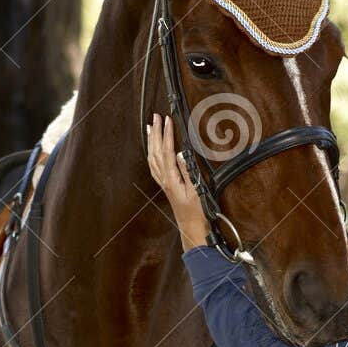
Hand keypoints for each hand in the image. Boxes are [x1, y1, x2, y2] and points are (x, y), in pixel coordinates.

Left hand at [147, 112, 208, 248]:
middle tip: (156, 117)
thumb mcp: (196, 191)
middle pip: (156, 152)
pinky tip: (153, 149)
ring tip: (150, 127)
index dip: (167, 134)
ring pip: (152, 158)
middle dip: (156, 133)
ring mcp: (164, 183)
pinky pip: (154, 167)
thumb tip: (181, 153)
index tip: (168, 120)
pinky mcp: (166, 187)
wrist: (192, 230)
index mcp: (171, 179)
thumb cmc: (197, 213)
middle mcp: (164, 180)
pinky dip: (152, 154)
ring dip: (151, 141)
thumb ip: (187, 172)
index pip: (167, 152)